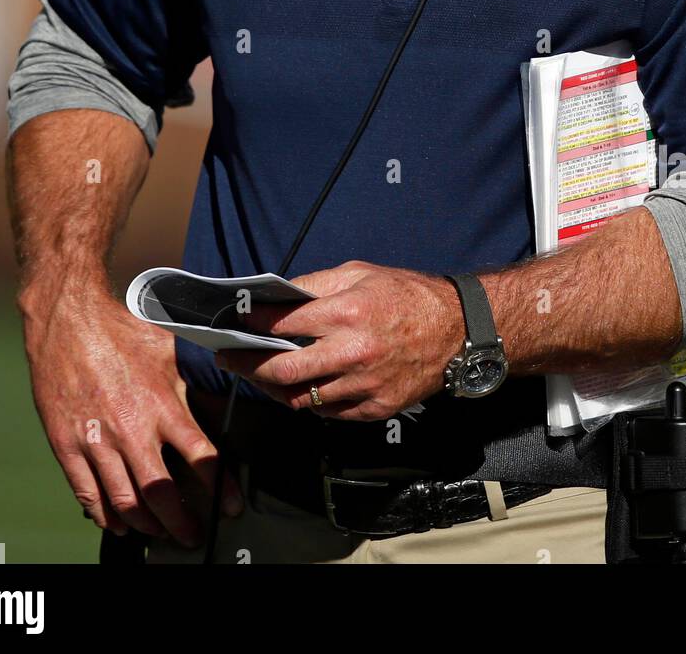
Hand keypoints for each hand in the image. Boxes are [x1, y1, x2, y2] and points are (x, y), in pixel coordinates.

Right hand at [20, 288, 243, 545]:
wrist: (68, 319)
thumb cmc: (118, 329)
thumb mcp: (168, 351)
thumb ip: (190, 383)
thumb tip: (216, 399)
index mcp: (162, 403)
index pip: (200, 457)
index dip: (218, 489)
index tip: (228, 507)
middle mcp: (131, 428)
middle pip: (162, 492)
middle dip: (181, 522)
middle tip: (191, 535)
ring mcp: (97, 440)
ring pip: (125, 502)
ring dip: (145, 525)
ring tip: (158, 532)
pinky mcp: (67, 445)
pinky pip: (87, 493)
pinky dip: (104, 515)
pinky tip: (116, 522)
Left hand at [214, 261, 462, 420]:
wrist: (457, 331)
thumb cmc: (408, 295)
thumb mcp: (361, 273)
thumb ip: (317, 284)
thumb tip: (277, 296)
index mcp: (348, 312)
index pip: (283, 321)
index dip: (251, 322)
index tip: (232, 320)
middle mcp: (352, 353)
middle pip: (282, 369)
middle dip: (246, 364)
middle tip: (228, 357)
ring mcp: (363, 386)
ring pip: (300, 398)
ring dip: (272, 386)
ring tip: (258, 372)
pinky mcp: (374, 409)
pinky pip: (326, 413)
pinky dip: (308, 400)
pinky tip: (299, 385)